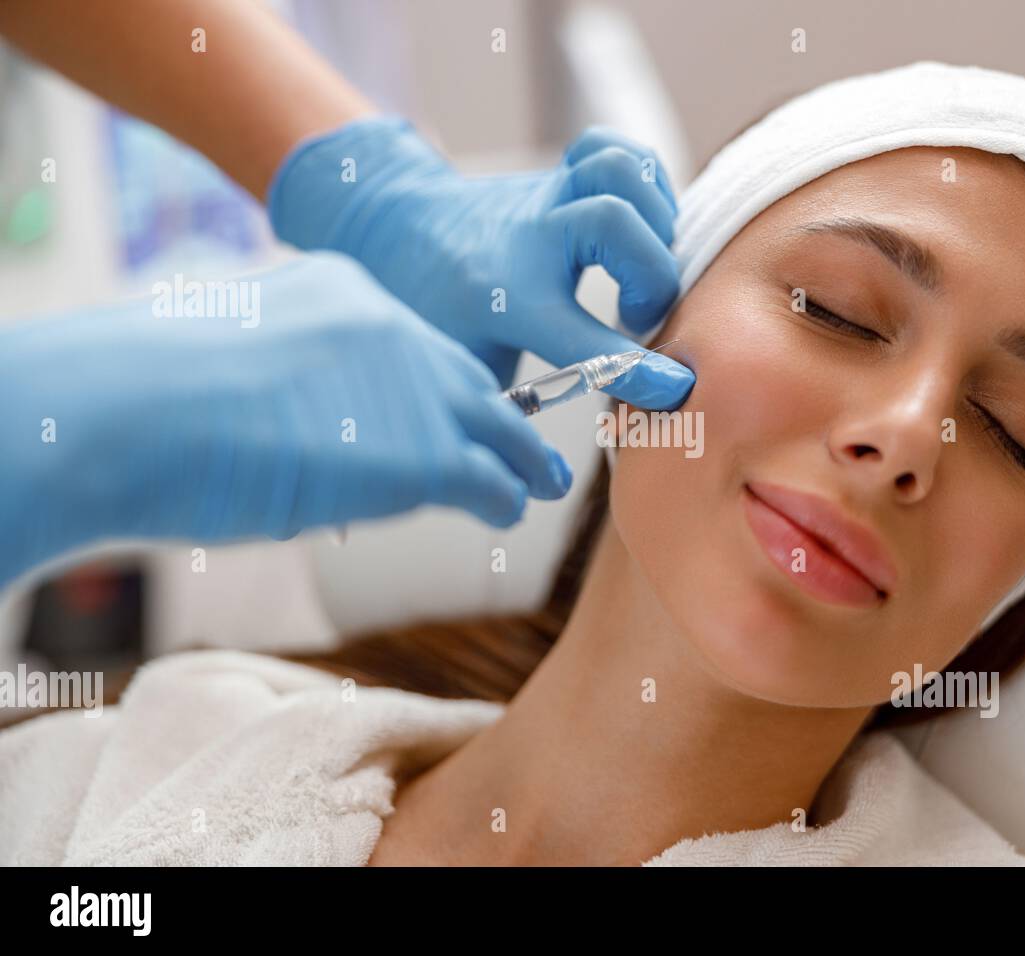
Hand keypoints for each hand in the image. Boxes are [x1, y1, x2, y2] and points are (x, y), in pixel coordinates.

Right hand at [0, 253, 570, 587]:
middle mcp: (392, 327)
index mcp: (340, 292)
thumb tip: (298, 428)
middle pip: (464, 377)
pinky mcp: (427, 454)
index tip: (451, 411)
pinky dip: (509, 496)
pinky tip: (513, 511)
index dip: (435, 387)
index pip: (410, 345)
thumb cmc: (149, 394)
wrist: (135, 413)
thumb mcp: (232, 358)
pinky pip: (490, 477)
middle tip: (523, 440)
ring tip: (543, 480)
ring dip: (523, 457)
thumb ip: (289, 379)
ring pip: (494, 424)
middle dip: (494, 413)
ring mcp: (415, 388)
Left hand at [267, 116, 694, 407]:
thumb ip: (502, 418)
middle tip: (638, 312)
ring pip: (616, 169)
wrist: (391, 226)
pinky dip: (645, 180)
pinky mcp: (561, 173)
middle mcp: (530, 237)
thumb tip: (539, 488)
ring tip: (647, 262)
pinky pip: (615, 149)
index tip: (674, 390)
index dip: (637, 370)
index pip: (583, 336)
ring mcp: (547, 195)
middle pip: (611, 222)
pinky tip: (643, 224)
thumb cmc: (431, 309)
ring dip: (653, 216)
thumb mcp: (459, 369)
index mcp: (504, 297)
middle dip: (650, 272)